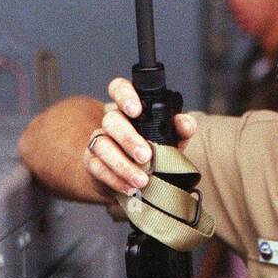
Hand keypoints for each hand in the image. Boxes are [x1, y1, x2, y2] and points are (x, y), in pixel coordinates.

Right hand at [83, 75, 197, 203]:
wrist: (134, 178)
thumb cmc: (153, 152)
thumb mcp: (171, 139)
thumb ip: (180, 128)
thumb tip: (184, 123)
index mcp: (130, 109)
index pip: (119, 88)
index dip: (124, 95)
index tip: (136, 110)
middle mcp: (112, 121)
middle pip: (111, 120)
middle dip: (128, 138)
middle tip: (145, 156)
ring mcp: (100, 141)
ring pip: (101, 145)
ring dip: (122, 164)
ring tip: (141, 180)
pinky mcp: (92, 162)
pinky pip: (97, 168)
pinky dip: (115, 180)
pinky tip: (130, 188)